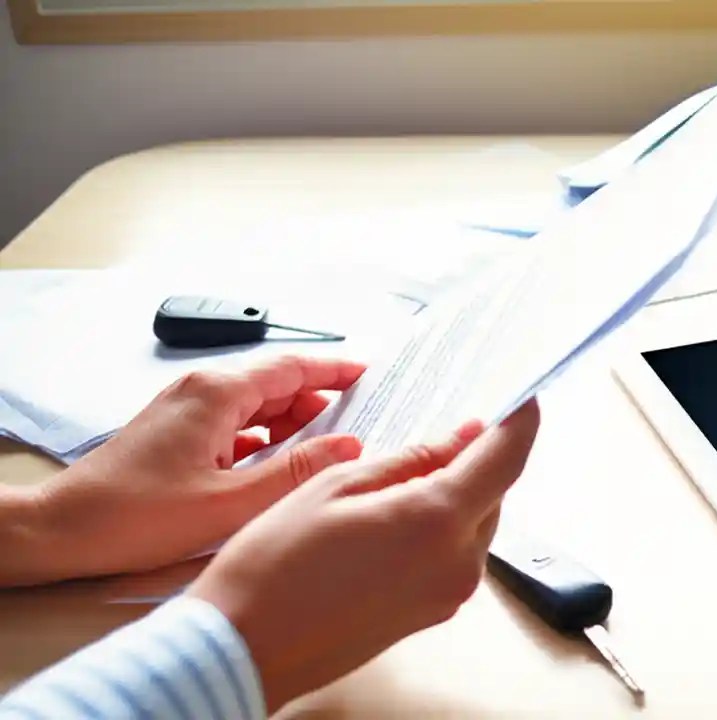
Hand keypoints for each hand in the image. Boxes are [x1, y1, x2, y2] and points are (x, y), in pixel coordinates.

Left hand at [5, 356, 367, 585]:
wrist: (65, 530)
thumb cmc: (136, 516)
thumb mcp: (232, 502)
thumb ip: (297, 471)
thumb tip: (350, 447)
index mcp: (218, 393)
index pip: (293, 367)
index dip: (337, 371)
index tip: (372, 376)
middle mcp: (202, 391)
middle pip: (278, 384)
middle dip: (321, 402)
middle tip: (362, 423)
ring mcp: (188, 410)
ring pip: (258, 406)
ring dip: (294, 424)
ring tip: (330, 450)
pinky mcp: (179, 434)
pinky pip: (237, 425)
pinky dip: (266, 439)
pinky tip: (282, 466)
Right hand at [188, 399, 539, 713]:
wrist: (243, 649)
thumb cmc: (274, 567)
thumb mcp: (338, 487)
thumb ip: (412, 459)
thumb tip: (464, 437)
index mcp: (436, 523)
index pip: (506, 460)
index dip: (519, 422)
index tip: (521, 400)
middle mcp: (456, 564)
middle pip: (493, 494)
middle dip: (476, 460)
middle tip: (442, 432)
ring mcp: (448, 595)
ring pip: (475, 524)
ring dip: (456, 495)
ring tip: (402, 477)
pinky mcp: (432, 613)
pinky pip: (455, 555)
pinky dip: (440, 526)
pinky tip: (396, 516)